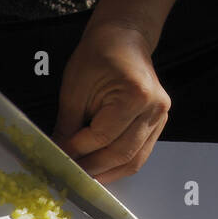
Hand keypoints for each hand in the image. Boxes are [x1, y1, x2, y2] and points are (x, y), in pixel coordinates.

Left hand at [54, 20, 170, 182]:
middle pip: (120, 154)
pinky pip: (138, 155)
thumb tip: (57, 156)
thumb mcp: (74, 92)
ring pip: (132, 161)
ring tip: (80, 177)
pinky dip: (116, 167)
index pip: (102, 137)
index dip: (77, 152)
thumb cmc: (97, 59)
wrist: (123, 41)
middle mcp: (155, 108)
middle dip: (91, 168)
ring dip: (105, 173)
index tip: (57, 159)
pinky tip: (97, 170)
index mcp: (136, 95)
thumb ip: (67, 128)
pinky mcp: (156, 125)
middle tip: (66, 175)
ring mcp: (159, 118)